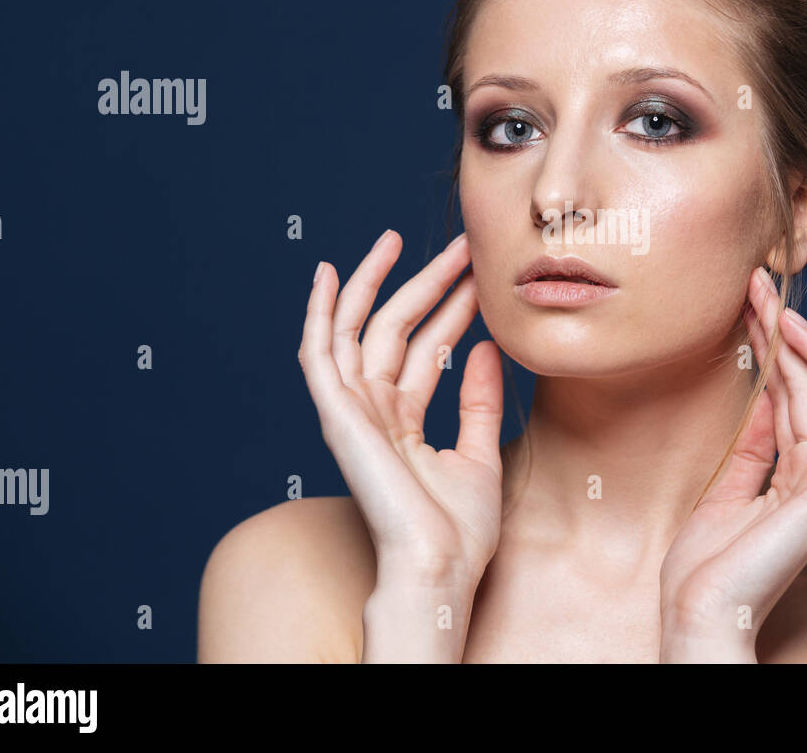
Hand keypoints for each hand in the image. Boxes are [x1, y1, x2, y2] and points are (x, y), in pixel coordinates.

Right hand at [297, 230, 502, 659]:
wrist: (439, 567)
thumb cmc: (459, 531)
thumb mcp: (479, 453)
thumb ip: (478, 400)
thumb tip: (486, 347)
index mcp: (403, 422)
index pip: (424, 350)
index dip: (450, 309)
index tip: (477, 274)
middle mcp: (373, 412)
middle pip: (395, 330)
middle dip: (426, 284)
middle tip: (459, 245)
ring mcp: (352, 412)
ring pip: (359, 330)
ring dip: (377, 282)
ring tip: (398, 239)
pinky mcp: (336, 415)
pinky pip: (320, 353)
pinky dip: (320, 312)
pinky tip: (327, 273)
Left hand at [658, 266, 806, 661]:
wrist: (702, 610)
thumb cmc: (706, 565)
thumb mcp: (724, 489)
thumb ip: (751, 445)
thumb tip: (762, 395)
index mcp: (789, 474)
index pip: (787, 397)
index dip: (770, 349)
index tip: (750, 306)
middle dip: (784, 335)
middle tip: (757, 286)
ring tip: (787, 310)